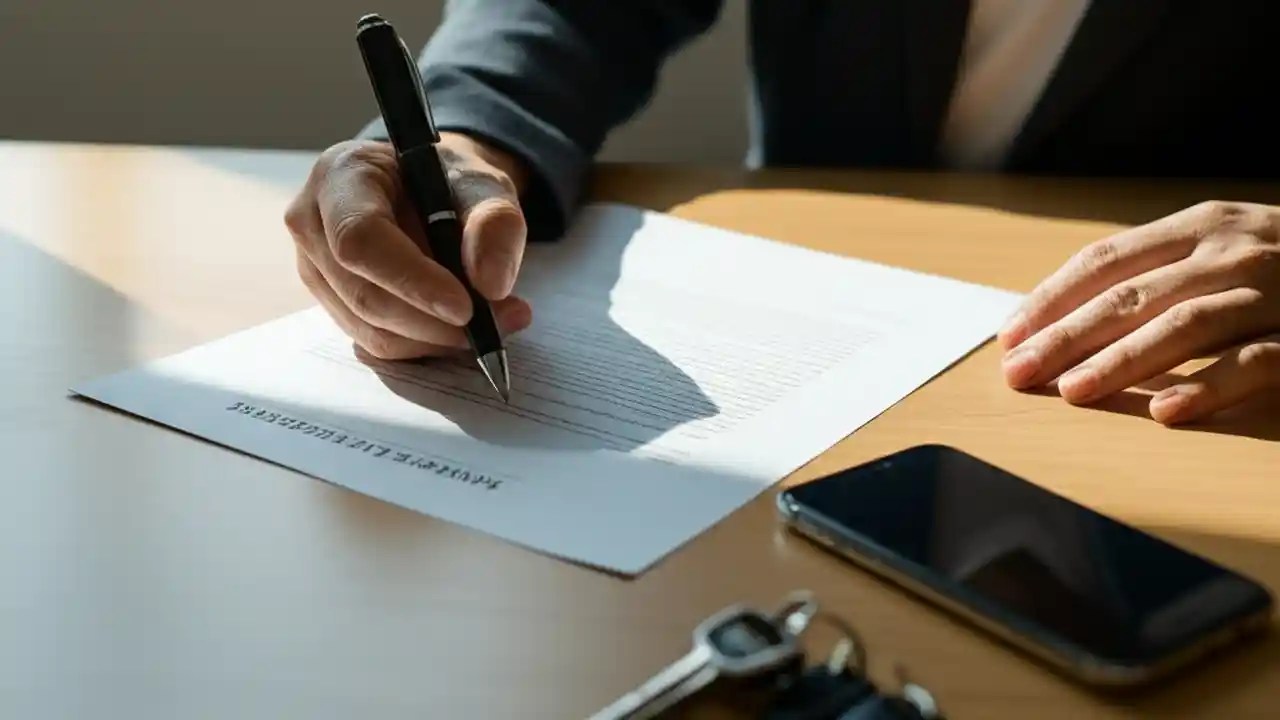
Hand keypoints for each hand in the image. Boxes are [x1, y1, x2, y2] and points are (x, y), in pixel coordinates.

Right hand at [284, 132, 532, 359]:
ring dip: (439, 338)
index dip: (411, 280)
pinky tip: (462, 327)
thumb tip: (491, 284)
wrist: (432, 191)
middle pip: (365, 295)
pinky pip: (378, 342)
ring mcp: (316, 269)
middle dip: (437, 321)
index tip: (466, 307)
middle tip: (505, 319)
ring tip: (496, 320)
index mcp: (340, 176)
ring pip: (373, 329)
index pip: (359, 239)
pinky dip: (427, 344)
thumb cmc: (450, 181)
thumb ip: (495, 222)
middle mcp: (313, 223)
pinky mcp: (334, 304)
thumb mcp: (483, 184)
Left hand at [998, 200, 1279, 424]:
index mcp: (1202, 225)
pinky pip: (1258, 362)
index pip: (1105, 260)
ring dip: (1122, 361)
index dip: (1051, 299)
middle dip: (1066, 335)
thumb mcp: (1223, 251)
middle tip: (1018, 373)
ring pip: (1185, 324)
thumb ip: (1159, 274)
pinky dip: (1209, 386)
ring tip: (1072, 392)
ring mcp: (1277, 291)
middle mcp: (1235, 249)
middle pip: (1131, 294)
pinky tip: (1166, 412)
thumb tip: (1062, 318)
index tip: (1008, 337)